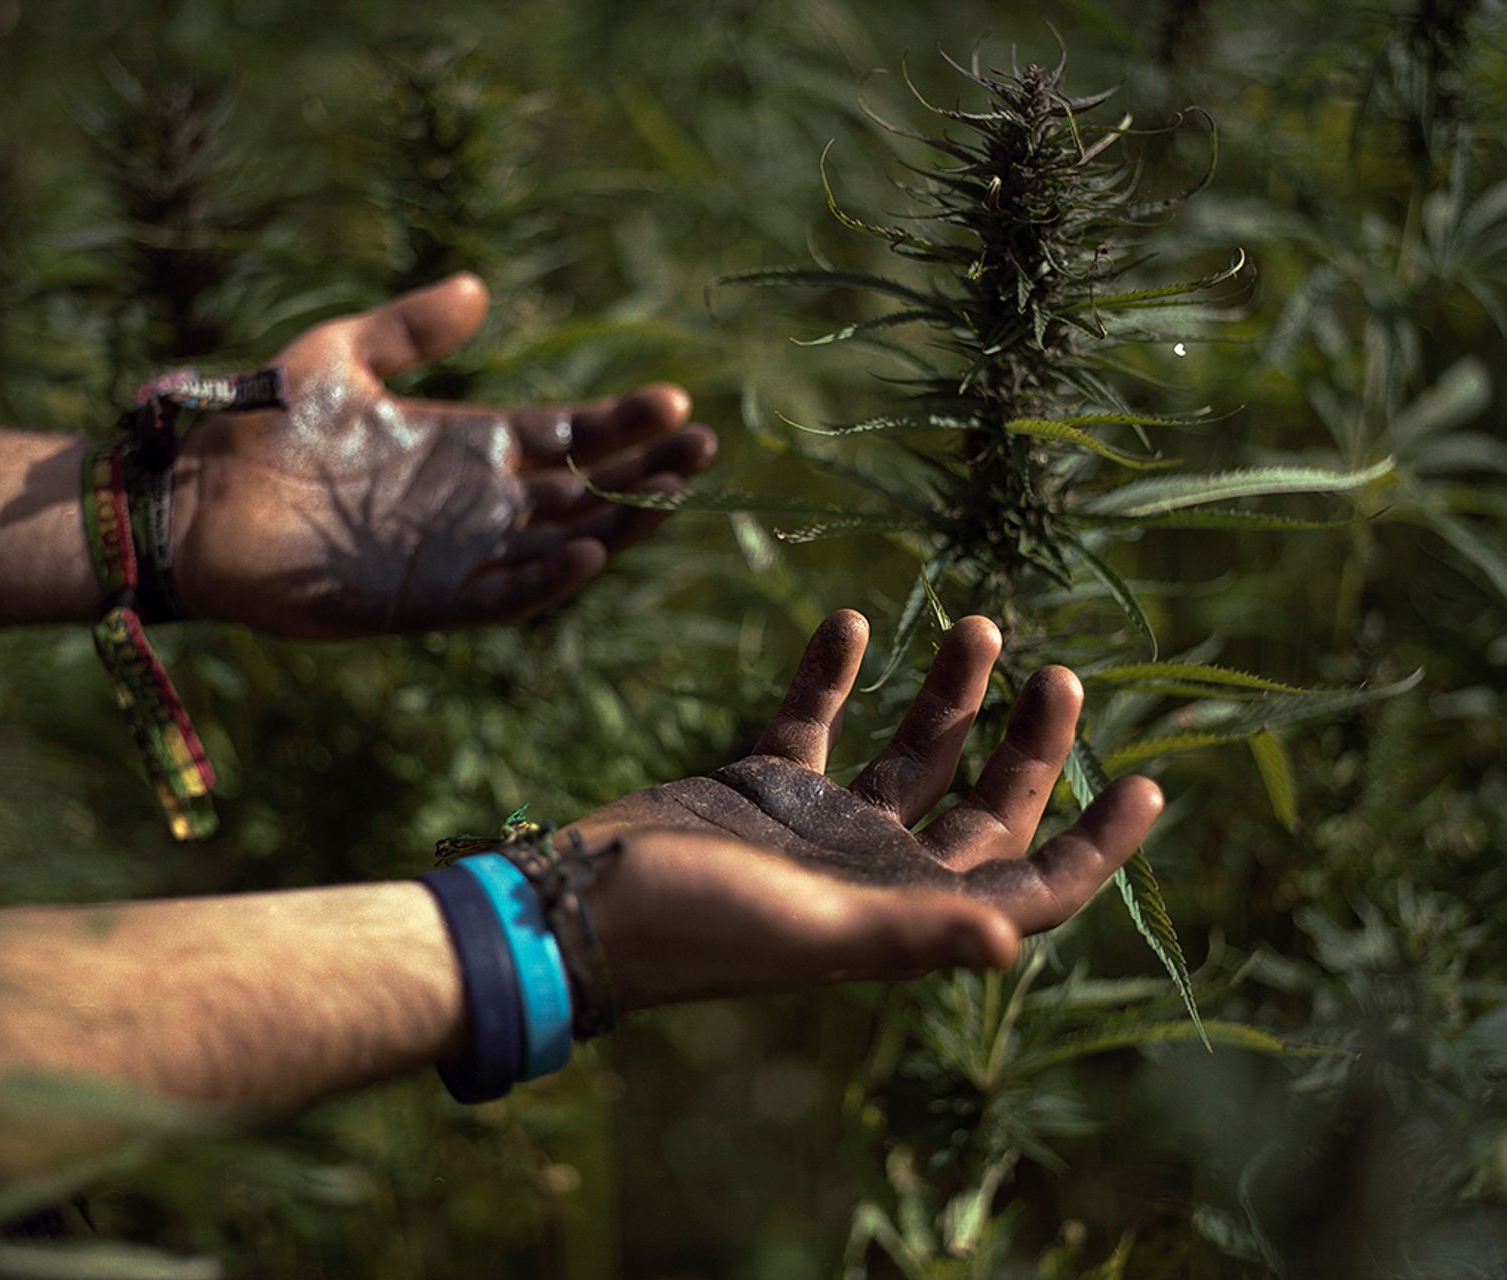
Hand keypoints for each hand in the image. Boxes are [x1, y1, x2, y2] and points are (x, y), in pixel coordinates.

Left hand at [174, 274, 715, 637]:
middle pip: (584, 492)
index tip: (675, 402)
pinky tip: (589, 552)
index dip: (623, 423)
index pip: (569, 437)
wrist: (192, 501)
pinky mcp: (425, 602)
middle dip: (646, 473)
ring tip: (674, 497)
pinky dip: (546, 579)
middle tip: (704, 449)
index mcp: (470, 446)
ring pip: (561, 545)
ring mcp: (458, 555)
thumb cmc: (262, 426)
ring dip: (620, 524)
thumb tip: (479, 289)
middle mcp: (478, 505)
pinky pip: (502, 596)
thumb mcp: (339, 356)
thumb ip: (410, 328)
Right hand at [572, 610, 1162, 1009]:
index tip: (1150, 783)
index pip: (1031, 885)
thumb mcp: (814, 929)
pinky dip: (834, 670)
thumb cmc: (698, 928)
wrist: (582, 902)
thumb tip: (1015, 941)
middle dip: (1030, 743)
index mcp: (905, 911)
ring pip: (912, 751)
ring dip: (948, 692)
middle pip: (986, 805)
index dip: (1096, 846)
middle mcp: (878, 868)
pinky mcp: (765, 781)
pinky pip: (816, 716)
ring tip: (979, 622)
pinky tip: (847, 619)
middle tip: (1059, 672)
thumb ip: (912, 929)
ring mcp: (824, 823)